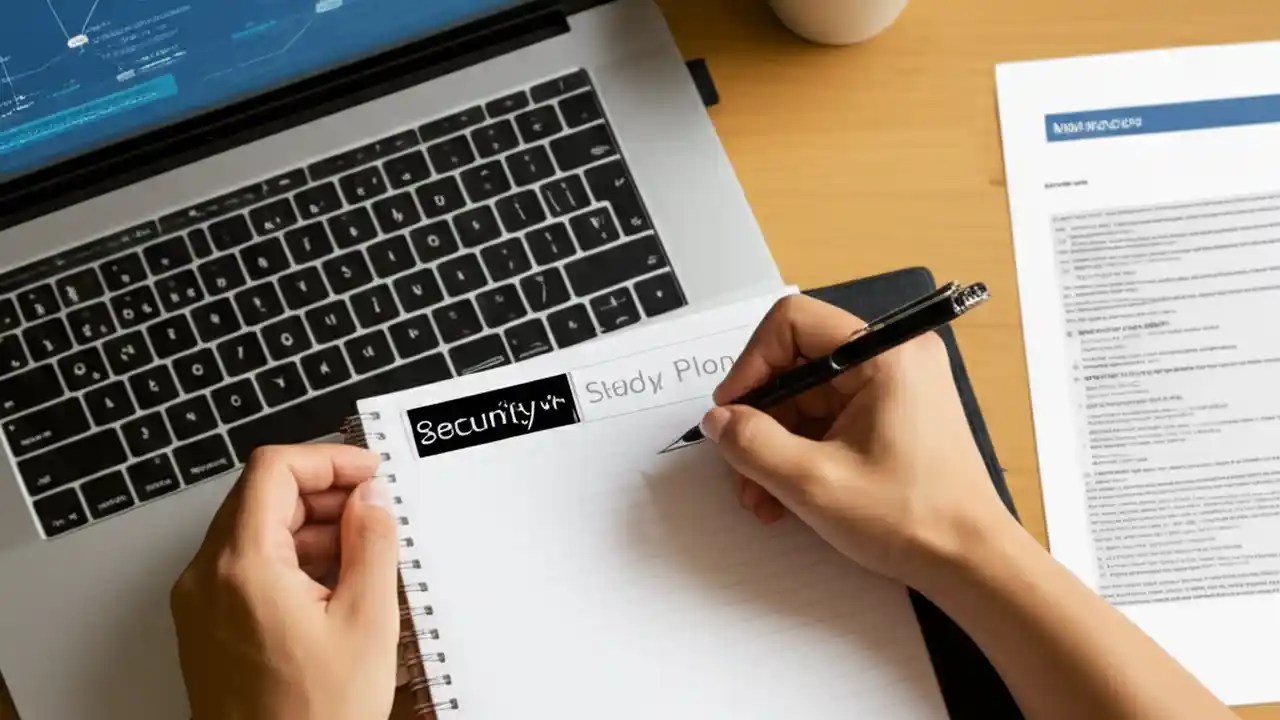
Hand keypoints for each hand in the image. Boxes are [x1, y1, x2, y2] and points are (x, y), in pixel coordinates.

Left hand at [171, 444, 398, 719]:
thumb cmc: (311, 719)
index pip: (274, 469)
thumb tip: (370, 499)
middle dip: (322, 493)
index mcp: (243, 566)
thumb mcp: (366, 623)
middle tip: (372, 508)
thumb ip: (372, 545)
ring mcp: (199, 602)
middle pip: (261, 495)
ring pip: (253, 528)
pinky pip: (245, 565)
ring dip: (308, 526)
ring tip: (361, 552)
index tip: (366, 470)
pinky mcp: (205, 624)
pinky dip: (288, 557)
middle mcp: (207, 577)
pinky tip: (332, 584)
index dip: (327, 459)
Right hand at [701, 295, 1017, 589]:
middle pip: (796, 364)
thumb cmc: (914, 519)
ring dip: (775, 444)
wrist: (971, 561)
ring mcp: (893, 387)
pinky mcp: (890, 415)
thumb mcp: (813, 482)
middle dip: (760, 419)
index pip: (793, 323)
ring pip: (806, 397)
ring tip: (762, 496)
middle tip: (740, 465)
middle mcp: (893, 358)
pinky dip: (800, 452)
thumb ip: (753, 445)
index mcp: (885, 354)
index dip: (751, 365)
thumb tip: (719, 421)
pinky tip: (785, 495)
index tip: (733, 412)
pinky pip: (827, 419)